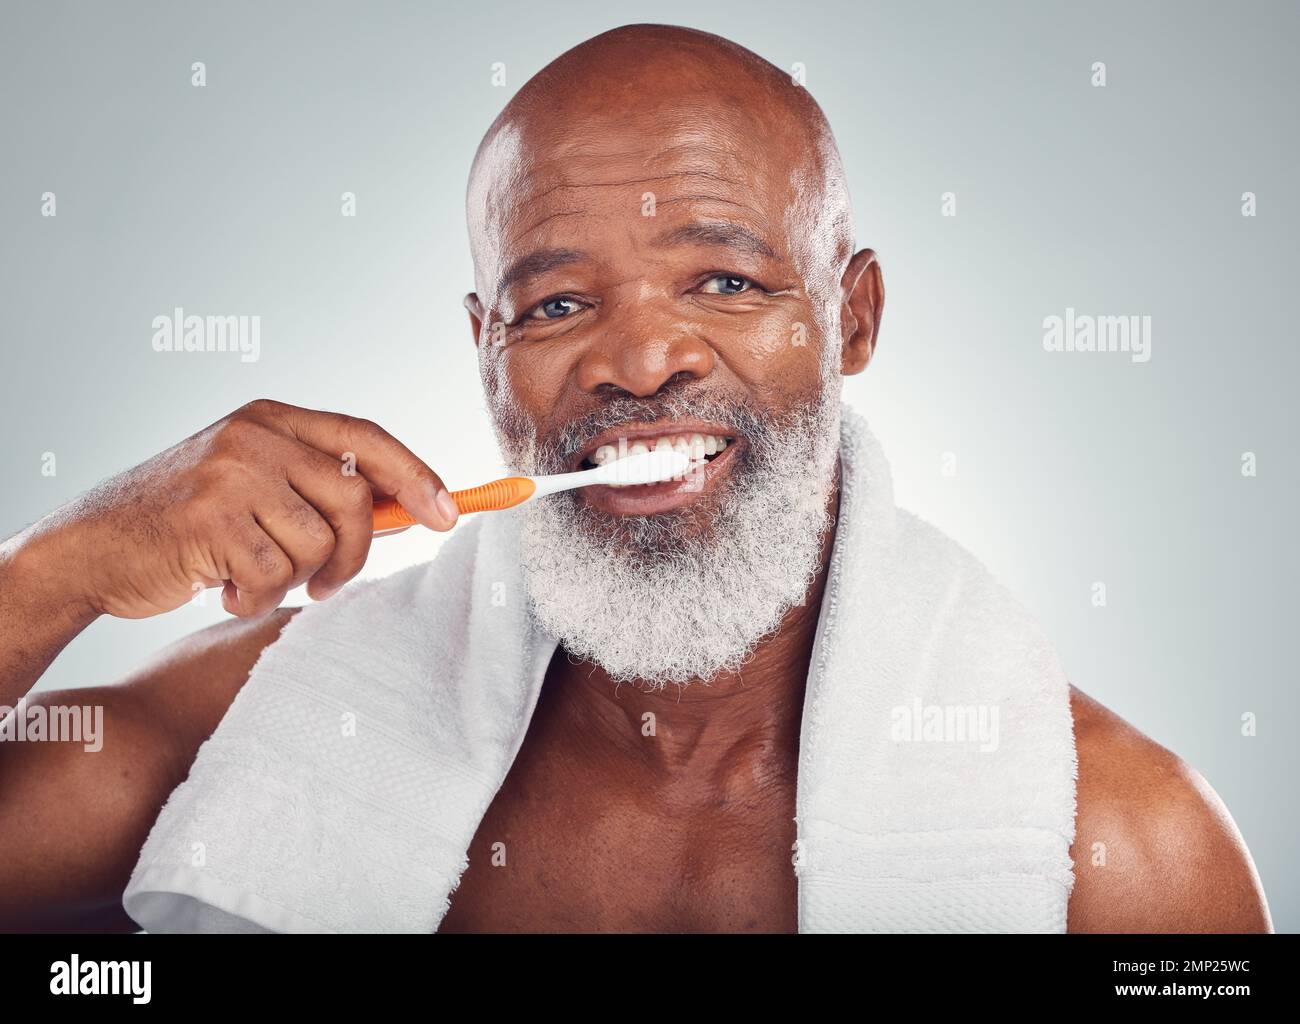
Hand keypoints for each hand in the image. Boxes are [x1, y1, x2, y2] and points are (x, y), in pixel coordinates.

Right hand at [36, 399, 457, 618]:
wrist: (92, 546)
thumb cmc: (186, 523)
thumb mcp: (253, 484)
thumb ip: (319, 488)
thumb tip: (412, 511)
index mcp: (272, 418)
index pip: (366, 436)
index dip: (416, 475)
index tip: (450, 513)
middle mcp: (255, 436)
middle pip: (356, 497)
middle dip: (357, 553)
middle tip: (329, 583)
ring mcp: (230, 474)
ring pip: (318, 543)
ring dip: (295, 579)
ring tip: (250, 577)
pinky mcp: (209, 520)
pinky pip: (274, 576)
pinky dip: (256, 597)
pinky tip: (223, 588)